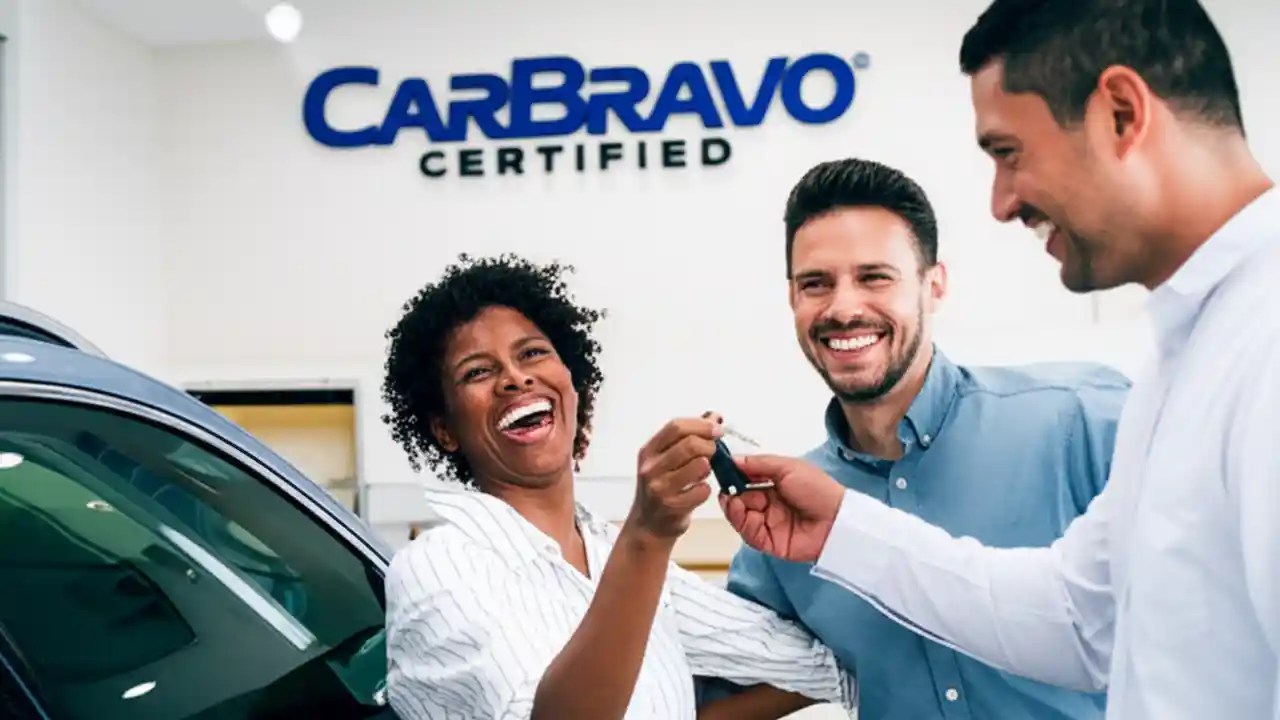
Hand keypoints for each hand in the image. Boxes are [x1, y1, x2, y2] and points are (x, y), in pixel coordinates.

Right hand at [627, 416, 721, 541]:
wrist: (649, 524)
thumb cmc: (661, 488)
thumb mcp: (666, 459)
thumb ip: (688, 436)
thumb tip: (713, 416)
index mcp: (649, 452)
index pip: (676, 427)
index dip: (701, 424)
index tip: (717, 428)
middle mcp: (651, 468)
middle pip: (690, 444)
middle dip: (709, 445)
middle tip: (714, 450)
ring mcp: (660, 488)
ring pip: (699, 465)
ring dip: (708, 467)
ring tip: (703, 472)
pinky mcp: (672, 506)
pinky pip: (703, 490)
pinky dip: (706, 489)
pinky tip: (698, 490)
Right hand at [718, 454, 845, 562]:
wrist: (837, 520)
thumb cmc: (817, 489)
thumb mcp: (788, 467)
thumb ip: (759, 464)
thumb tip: (734, 459)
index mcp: (775, 486)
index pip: (747, 482)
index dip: (734, 477)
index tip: (721, 470)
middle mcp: (770, 505)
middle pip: (740, 500)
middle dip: (731, 492)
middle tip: (725, 487)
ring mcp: (769, 524)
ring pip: (741, 517)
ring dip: (733, 507)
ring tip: (731, 499)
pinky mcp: (769, 542)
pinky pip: (749, 533)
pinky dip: (740, 522)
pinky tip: (738, 510)